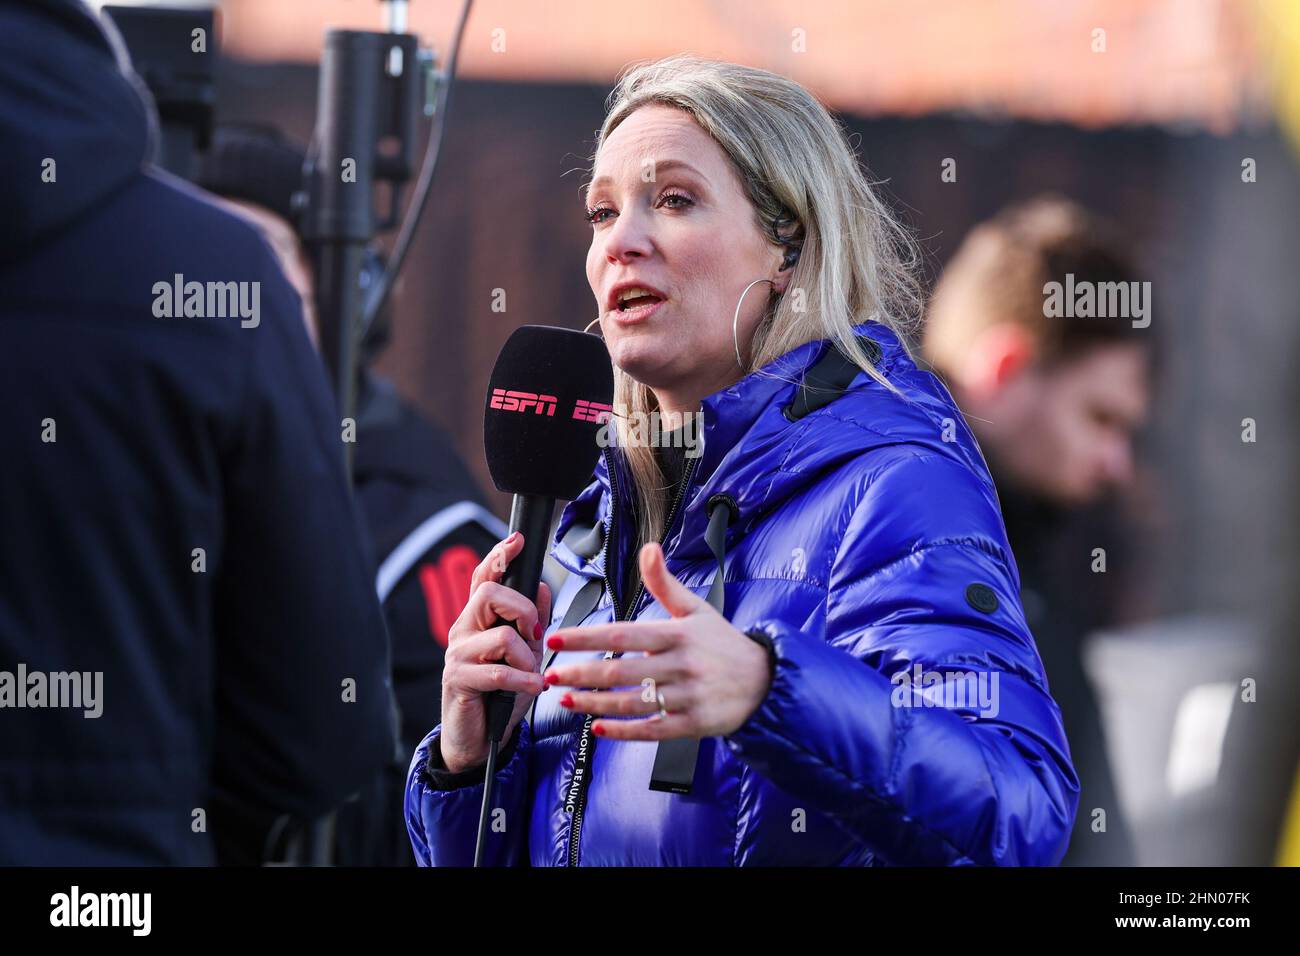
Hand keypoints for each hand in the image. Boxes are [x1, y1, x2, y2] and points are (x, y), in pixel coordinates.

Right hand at [439, 532, 551, 773]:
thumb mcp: (525, 654)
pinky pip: (499, 671)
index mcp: (479, 619)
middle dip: (524, 610)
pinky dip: (523, 680)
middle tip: (534, 635)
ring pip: (502, 635)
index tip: (517, 540)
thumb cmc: (501, 695)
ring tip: (531, 675)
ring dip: (527, 658)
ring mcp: (457, 654)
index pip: (484, 578)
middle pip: (490, 594)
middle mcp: (464, 630)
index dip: (499, 556)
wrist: (479, 739)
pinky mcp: (458, 679)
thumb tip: (541, 587)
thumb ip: (532, 622)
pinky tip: (533, 688)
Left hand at [541, 541, 771, 739]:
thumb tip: (649, 548)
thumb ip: (664, 583)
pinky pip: (652, 730)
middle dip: (582, 674)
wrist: (765, 680)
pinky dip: (624, 731)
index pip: (624, 634)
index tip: (557, 639)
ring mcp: (688, 696)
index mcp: (678, 634)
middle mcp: (681, 665)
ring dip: (594, 704)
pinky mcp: (693, 724)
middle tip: (551, 675)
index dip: (587, 637)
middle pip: (622, 671)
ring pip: (632, 703)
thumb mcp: (696, 609)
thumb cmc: (722, 643)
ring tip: (565, 700)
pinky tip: (599, 728)